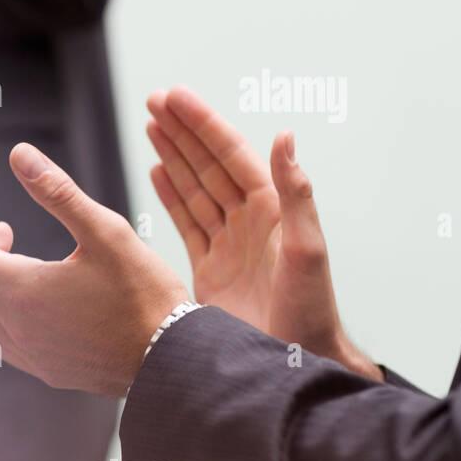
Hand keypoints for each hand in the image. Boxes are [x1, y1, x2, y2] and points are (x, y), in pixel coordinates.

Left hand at [0, 143, 189, 396]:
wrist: (174, 364)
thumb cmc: (146, 296)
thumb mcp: (107, 232)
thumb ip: (57, 192)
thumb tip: (18, 154)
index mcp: (19, 290)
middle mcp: (13, 326)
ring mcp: (27, 352)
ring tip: (12, 246)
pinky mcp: (44, 368)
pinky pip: (2, 333)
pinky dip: (1, 302)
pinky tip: (30, 292)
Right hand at [144, 85, 380, 380]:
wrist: (293, 363)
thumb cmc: (309, 313)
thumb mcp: (306, 250)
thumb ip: (295, 194)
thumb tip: (285, 136)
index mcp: (271, 211)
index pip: (231, 155)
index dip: (202, 124)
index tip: (175, 97)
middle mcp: (249, 222)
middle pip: (209, 164)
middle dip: (182, 130)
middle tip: (154, 99)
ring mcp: (228, 244)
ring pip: (195, 188)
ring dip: (174, 155)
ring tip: (151, 125)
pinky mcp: (211, 270)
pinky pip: (187, 222)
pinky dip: (172, 195)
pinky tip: (157, 172)